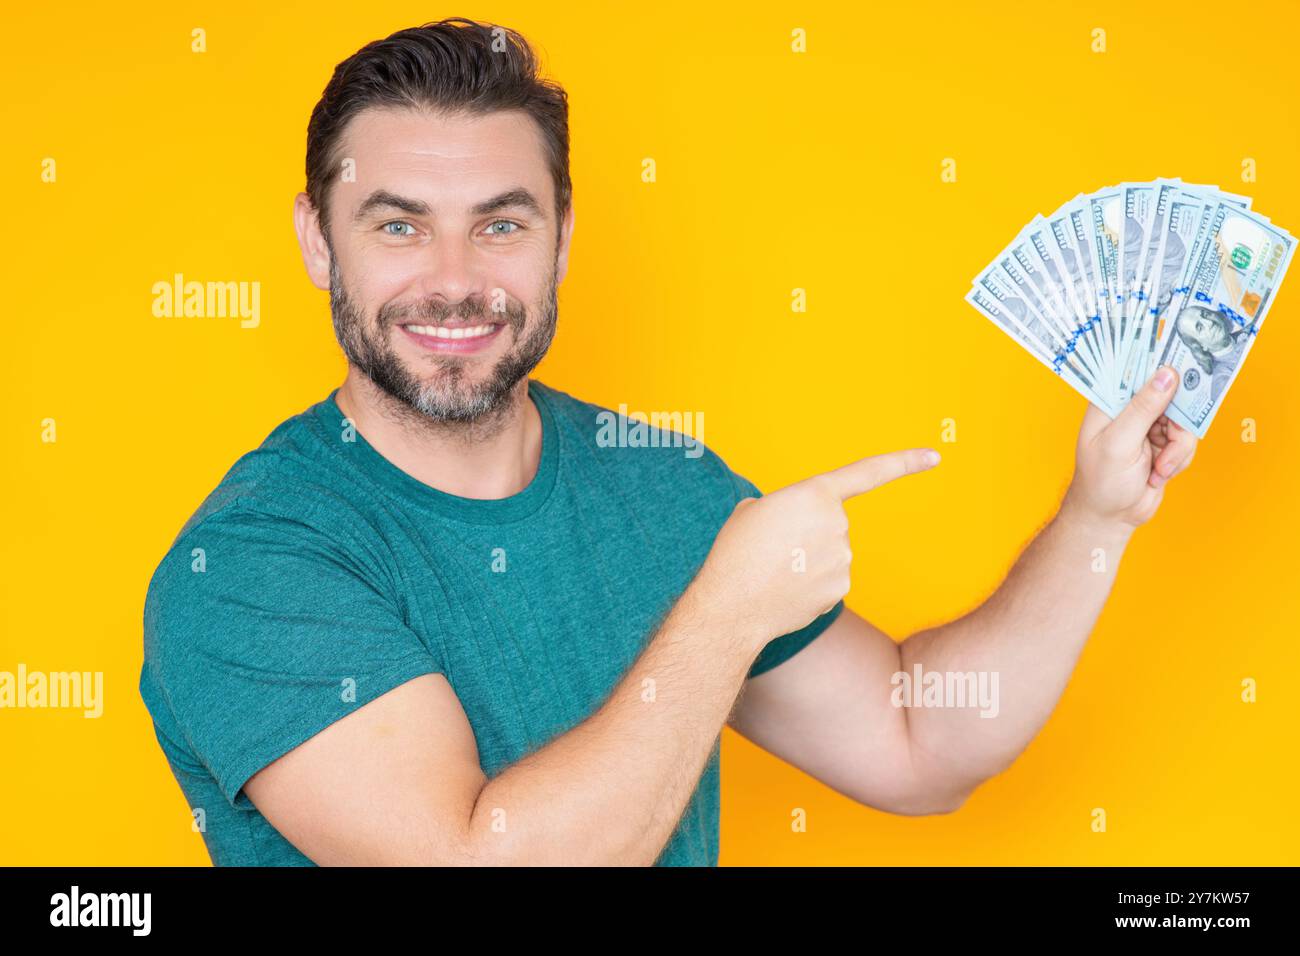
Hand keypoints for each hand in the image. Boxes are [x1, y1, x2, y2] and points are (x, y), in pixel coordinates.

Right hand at [691, 448, 940, 650]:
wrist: (732, 605)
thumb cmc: (735, 553)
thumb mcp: (753, 511)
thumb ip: (789, 510)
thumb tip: (804, 534)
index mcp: (814, 493)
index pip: (868, 472)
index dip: (904, 462)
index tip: (934, 456)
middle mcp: (836, 523)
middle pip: (831, 523)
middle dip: (805, 534)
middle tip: (771, 548)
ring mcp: (843, 558)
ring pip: (829, 553)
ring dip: (805, 560)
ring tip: (773, 570)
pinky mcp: (841, 589)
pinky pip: (828, 580)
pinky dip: (809, 585)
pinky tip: (785, 590)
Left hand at [1064, 365, 1198, 530]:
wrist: (1112, 517)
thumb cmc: (1101, 482)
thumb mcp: (1119, 443)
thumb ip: (1143, 408)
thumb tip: (1166, 375)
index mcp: (1109, 402)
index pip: (1134, 368)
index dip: (1158, 361)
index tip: (1182, 357)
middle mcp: (1129, 409)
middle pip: (1169, 393)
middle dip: (1176, 419)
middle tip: (1170, 435)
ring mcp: (1149, 426)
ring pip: (1184, 420)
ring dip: (1177, 447)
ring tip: (1158, 467)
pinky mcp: (1165, 443)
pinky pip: (1188, 440)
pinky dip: (1180, 459)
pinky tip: (1160, 473)